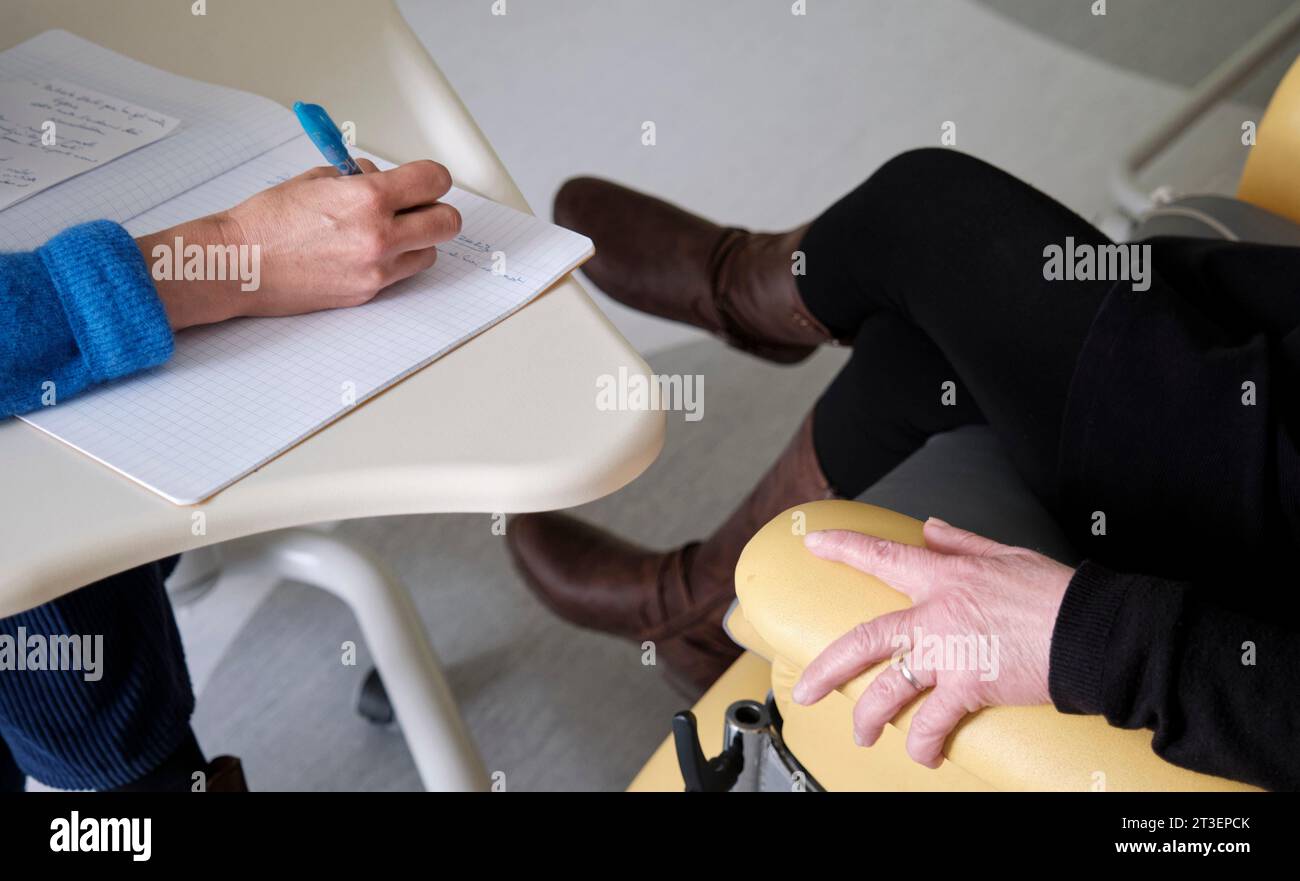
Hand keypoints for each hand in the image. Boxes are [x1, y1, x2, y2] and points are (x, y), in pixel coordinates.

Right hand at [138, 159, 460, 329]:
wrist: (242, 263)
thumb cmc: (269, 221)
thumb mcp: (316, 179)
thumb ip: (358, 178)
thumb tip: (383, 178)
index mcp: (368, 199)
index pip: (433, 181)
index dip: (433, 177)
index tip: (427, 179)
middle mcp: (380, 236)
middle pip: (447, 222)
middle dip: (435, 210)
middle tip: (417, 206)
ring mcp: (377, 269)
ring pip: (430, 253)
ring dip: (418, 239)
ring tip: (389, 232)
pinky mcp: (368, 292)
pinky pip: (402, 274)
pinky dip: (395, 261)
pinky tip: (367, 252)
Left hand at [790, 517, 1073, 767]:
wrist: (1090, 631)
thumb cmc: (1055, 593)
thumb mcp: (1006, 554)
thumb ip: (962, 542)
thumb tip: (931, 529)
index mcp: (944, 576)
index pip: (882, 556)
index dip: (844, 548)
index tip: (816, 544)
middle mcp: (936, 614)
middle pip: (865, 641)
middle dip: (828, 668)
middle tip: (806, 689)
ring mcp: (949, 654)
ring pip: (888, 690)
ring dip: (870, 717)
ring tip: (863, 734)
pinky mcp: (969, 687)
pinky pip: (933, 722)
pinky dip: (924, 743)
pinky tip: (922, 754)